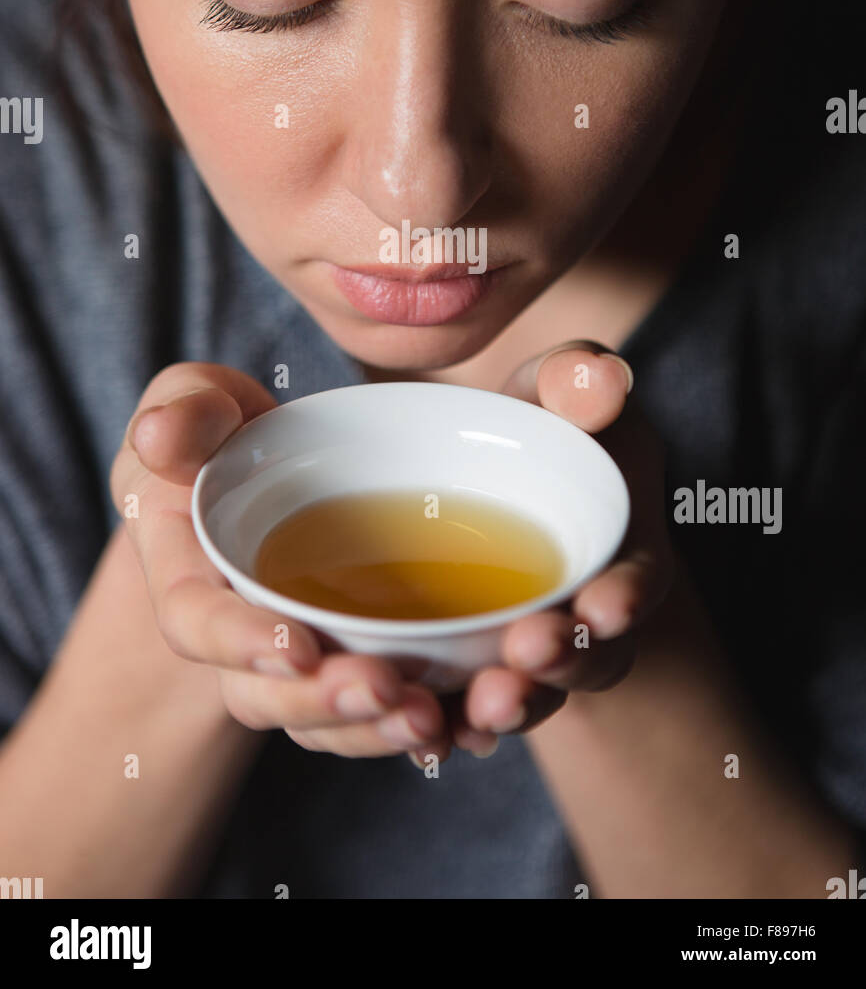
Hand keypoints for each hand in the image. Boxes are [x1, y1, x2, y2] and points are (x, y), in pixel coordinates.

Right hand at [110, 363, 453, 761]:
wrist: (272, 464)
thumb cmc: (222, 430)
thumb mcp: (195, 402)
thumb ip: (183, 412)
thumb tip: (160, 435)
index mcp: (188, 574)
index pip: (195, 621)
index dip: (238, 641)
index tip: (296, 647)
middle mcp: (238, 636)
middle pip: (265, 695)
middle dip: (322, 701)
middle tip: (386, 689)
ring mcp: (300, 658)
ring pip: (325, 720)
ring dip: (377, 729)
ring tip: (435, 718)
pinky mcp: (356, 661)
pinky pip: (380, 713)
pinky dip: (428, 723)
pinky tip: (474, 719)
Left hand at [445, 340, 674, 755]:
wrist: (492, 469)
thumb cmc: (540, 422)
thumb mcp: (563, 389)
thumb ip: (581, 381)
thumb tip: (601, 379)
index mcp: (625, 547)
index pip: (636, 580)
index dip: (626, 598)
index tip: (603, 608)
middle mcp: (588, 613)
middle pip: (587, 656)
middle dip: (561, 665)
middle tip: (523, 661)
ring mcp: (535, 649)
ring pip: (531, 693)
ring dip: (507, 707)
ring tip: (473, 713)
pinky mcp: (479, 669)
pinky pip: (469, 711)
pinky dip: (451, 728)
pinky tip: (425, 737)